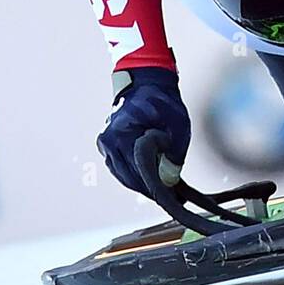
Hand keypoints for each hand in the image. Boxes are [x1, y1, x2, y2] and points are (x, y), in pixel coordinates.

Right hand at [97, 68, 190, 192]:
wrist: (146, 84)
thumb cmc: (163, 101)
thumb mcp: (178, 124)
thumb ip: (175, 153)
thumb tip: (169, 180)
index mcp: (123, 133)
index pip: (141, 172)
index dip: (158, 189)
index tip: (173, 200)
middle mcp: (109, 141)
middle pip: (131, 179)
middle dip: (152, 190)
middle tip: (174, 198)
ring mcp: (105, 144)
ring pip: (125, 177)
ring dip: (144, 184)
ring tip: (166, 189)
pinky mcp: (107, 147)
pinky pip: (121, 169)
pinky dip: (136, 175)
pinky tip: (152, 179)